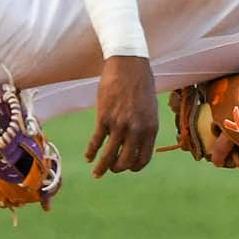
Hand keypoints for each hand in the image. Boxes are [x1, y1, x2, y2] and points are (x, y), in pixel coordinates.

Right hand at [84, 55, 157, 176]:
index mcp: (151, 128)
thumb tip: (137, 142)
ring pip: (109, 155)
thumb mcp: (150, 107)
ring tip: (97, 174)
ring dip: (102, 168)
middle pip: (126, 161)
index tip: (128, 167)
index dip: (134, 167)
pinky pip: (96, 141)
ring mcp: (119, 124)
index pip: (143, 158)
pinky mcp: (104, 117)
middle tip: (111, 169)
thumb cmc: (141, 83)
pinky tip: (88, 157)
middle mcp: (136, 129)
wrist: (128, 64)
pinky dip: (91, 152)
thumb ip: (145, 125)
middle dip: (117, 169)